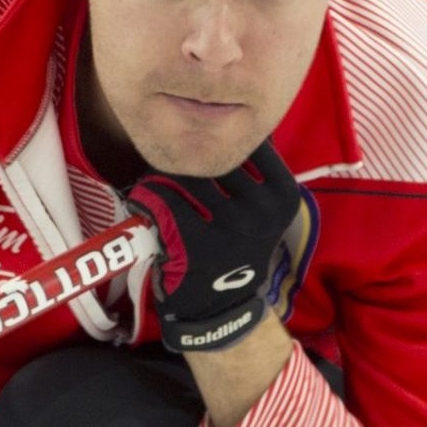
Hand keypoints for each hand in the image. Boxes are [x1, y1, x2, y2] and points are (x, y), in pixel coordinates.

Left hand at [126, 141, 317, 353]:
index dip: (218, 135)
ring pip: (184, 173)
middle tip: (167, 160)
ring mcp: (230, 226)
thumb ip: (251, 169)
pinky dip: (145, 197)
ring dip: (162, 175)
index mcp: (284, 194)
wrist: (222, 309)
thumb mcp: (264, 211)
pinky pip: (161, 199)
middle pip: (213, 153)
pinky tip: (143, 202)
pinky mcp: (195, 242)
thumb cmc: (237, 248)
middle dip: (185, 154)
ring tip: (155, 182)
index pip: (248, 139)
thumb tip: (217, 116)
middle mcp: (263, 208)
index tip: (199, 140)